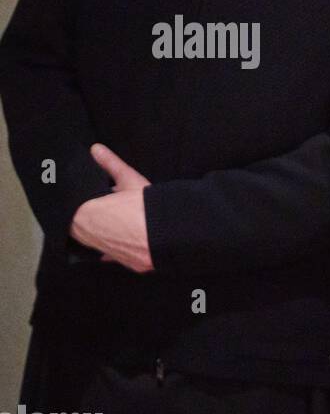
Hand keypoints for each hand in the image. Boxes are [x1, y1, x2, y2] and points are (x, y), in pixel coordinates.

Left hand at [69, 144, 153, 272]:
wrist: (172, 234)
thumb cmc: (148, 207)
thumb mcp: (130, 180)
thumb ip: (111, 165)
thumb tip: (95, 149)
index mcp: (87, 220)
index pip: (73, 217)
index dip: (80, 210)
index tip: (89, 203)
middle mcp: (96, 242)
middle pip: (85, 234)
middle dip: (92, 223)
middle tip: (104, 211)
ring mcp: (114, 256)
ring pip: (102, 246)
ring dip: (106, 236)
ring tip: (118, 224)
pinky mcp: (131, 265)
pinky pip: (118, 258)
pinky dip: (119, 250)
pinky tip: (125, 243)